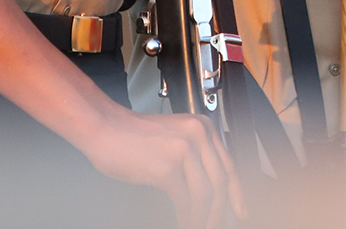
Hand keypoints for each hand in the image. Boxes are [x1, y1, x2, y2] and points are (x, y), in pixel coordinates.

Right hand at [83, 108, 244, 226]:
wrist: (104, 127)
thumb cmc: (132, 136)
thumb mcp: (174, 137)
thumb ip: (195, 154)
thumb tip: (208, 187)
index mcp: (203, 127)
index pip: (228, 164)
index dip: (236, 192)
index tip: (240, 210)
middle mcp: (198, 135)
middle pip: (221, 181)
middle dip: (220, 210)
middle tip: (216, 225)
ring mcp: (184, 150)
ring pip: (205, 194)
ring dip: (203, 217)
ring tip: (198, 227)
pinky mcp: (167, 167)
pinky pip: (184, 200)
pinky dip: (186, 217)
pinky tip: (184, 223)